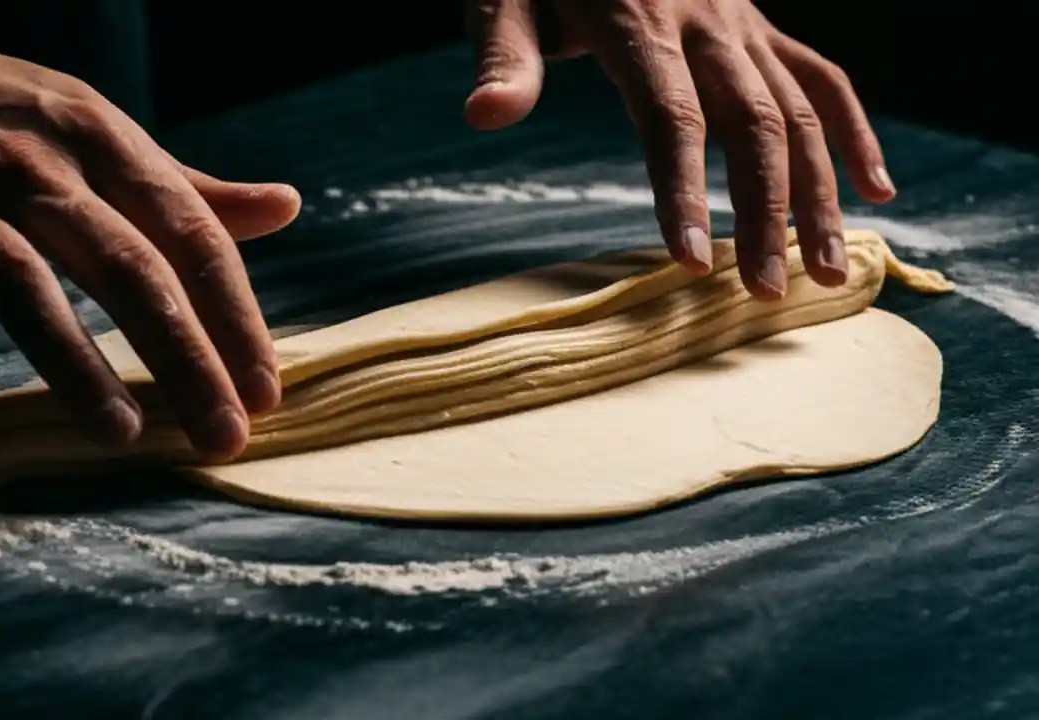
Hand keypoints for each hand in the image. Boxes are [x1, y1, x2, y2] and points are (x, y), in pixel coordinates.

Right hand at [0, 0, 299, 459]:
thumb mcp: (97, 127)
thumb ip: (187, 185)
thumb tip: (285, 208)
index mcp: (100, 140)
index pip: (189, 233)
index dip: (234, 315)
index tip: (266, 389)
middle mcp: (32, 169)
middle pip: (125, 268)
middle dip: (184, 357)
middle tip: (224, 434)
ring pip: (21, 287)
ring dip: (73, 366)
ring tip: (123, 436)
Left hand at [462, 0, 894, 298]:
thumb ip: (504, 55)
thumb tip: (485, 116)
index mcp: (639, 20)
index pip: (671, 118)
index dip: (685, 193)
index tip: (693, 265)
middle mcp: (706, 22)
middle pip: (756, 124)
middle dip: (769, 214)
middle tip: (768, 293)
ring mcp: (743, 23)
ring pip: (801, 110)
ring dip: (821, 193)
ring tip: (829, 272)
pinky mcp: (759, 27)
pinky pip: (822, 76)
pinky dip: (853, 131)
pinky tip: (875, 191)